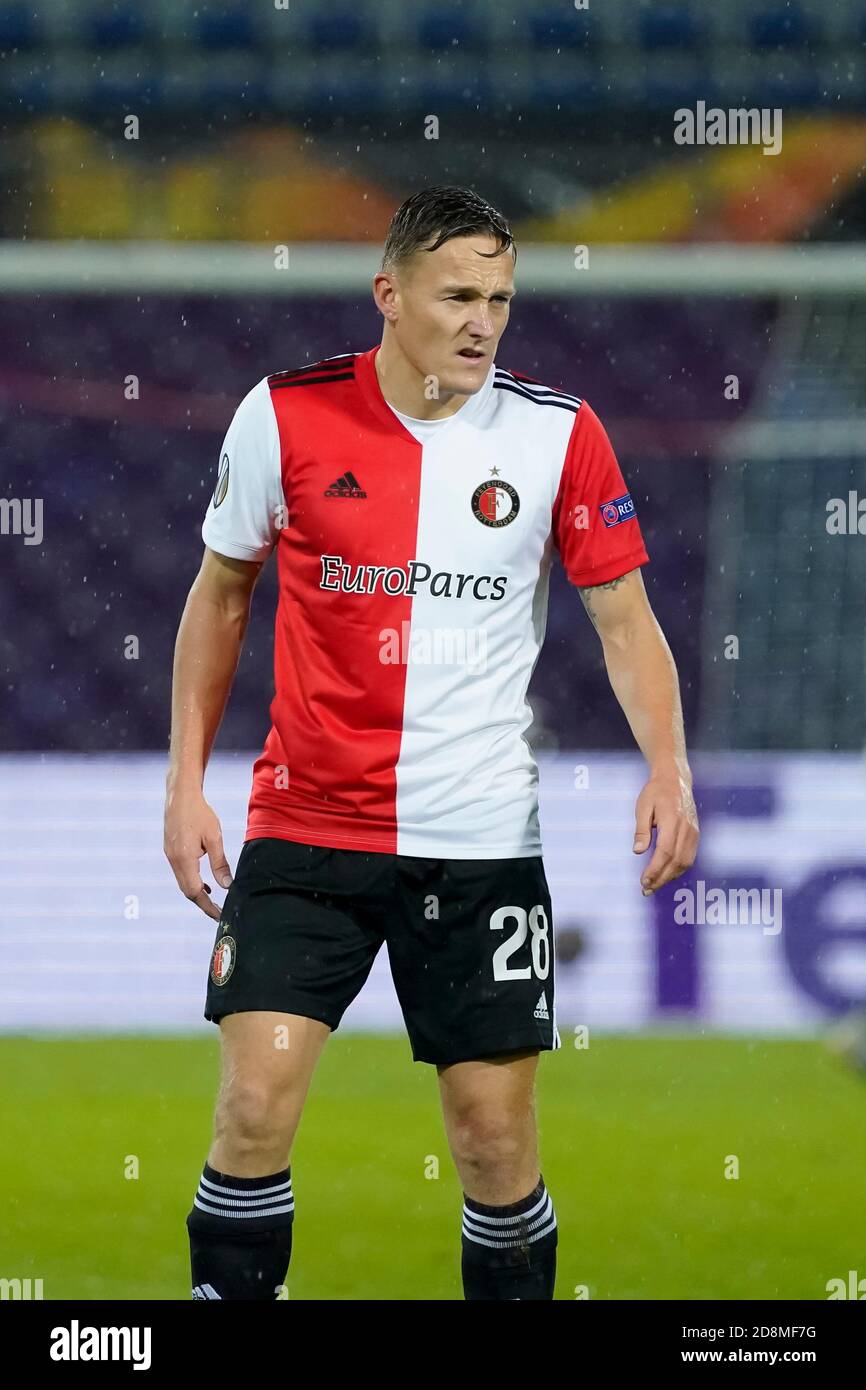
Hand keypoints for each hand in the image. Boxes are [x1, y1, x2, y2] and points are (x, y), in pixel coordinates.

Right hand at [164, 781, 232, 919]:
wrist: (180, 794)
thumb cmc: (199, 813)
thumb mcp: (214, 838)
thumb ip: (219, 863)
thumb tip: (226, 886)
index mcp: (184, 859)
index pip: (195, 892)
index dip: (207, 906)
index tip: (219, 915)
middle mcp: (173, 860)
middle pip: (187, 891)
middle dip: (202, 903)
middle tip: (218, 912)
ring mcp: (170, 855)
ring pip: (183, 882)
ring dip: (197, 893)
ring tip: (213, 900)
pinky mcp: (170, 850)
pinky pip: (181, 873)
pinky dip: (192, 881)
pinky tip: (204, 882)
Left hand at [632, 768, 698, 895]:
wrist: (675, 779)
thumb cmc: (655, 792)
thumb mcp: (642, 807)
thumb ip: (641, 830)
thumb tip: (638, 851)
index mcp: (673, 820)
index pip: (665, 851)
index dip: (655, 869)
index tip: (643, 881)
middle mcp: (686, 828)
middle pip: (676, 861)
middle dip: (661, 878)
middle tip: (646, 890)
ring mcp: (694, 832)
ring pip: (685, 862)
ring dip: (670, 877)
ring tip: (653, 885)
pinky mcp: (696, 834)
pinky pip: (689, 857)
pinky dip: (678, 870)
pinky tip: (666, 875)